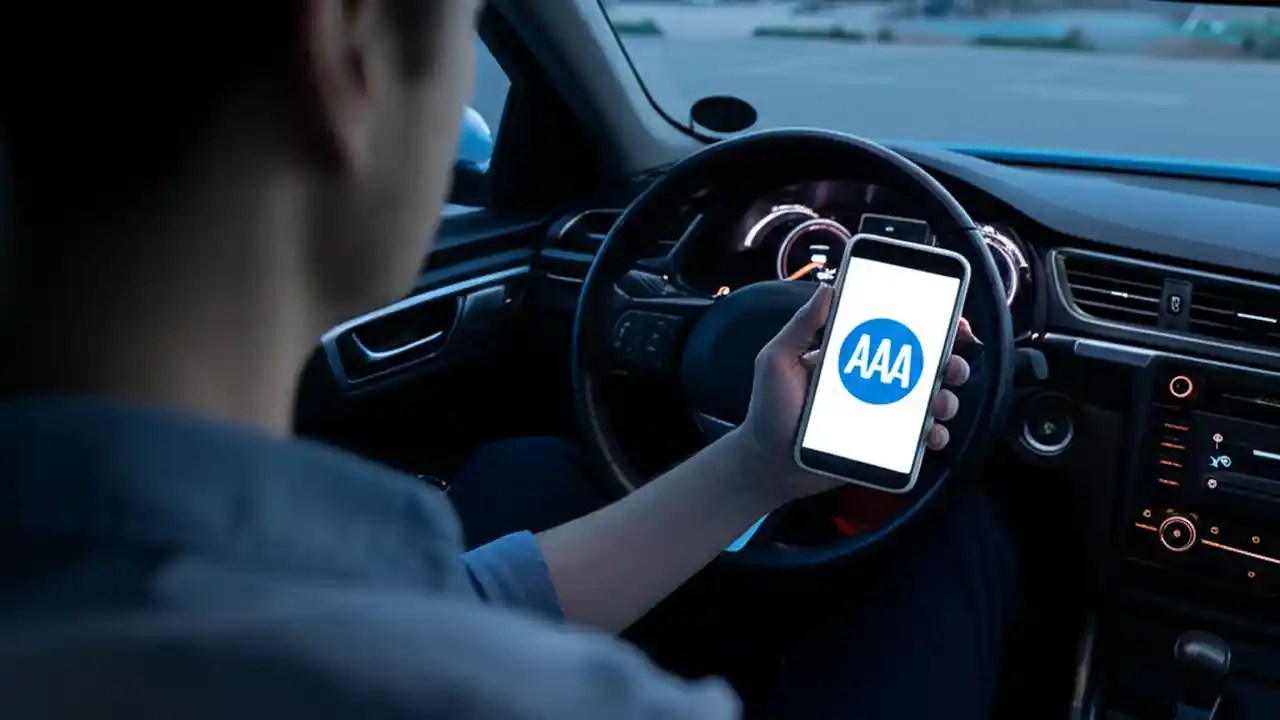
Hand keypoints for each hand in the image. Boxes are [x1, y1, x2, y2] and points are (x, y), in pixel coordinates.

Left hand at [730, 284, 978, 505]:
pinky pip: (918, 439)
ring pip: (929, 401)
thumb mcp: (777, 361)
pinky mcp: (884, 445)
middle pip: (924, 367)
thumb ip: (801, 326)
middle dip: (949, 363)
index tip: (951, 319)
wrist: (768, 464)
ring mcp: (881, 414)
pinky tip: (932, 434)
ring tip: (940, 403)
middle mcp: (873, 383)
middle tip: (952, 365)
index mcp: (853, 357)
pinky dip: (934, 435)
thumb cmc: (769, 410)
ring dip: (947, 398)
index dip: (926, 326)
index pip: (895, 334)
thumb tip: (828, 288)